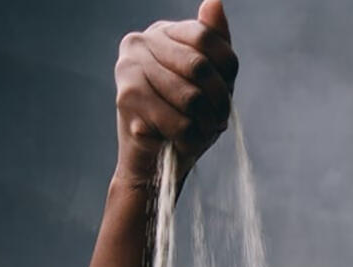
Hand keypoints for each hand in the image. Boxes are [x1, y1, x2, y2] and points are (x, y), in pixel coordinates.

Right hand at [111, 0, 237, 188]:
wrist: (153, 164)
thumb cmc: (185, 119)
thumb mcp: (210, 81)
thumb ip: (215, 43)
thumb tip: (214, 1)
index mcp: (161, 32)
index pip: (207, 36)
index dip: (226, 70)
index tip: (226, 93)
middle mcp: (139, 43)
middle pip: (200, 66)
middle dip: (218, 101)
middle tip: (217, 120)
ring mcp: (129, 68)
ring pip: (191, 97)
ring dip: (205, 124)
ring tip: (200, 132)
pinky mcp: (126, 99)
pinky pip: (179, 121)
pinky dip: (190, 139)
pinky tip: (182, 142)